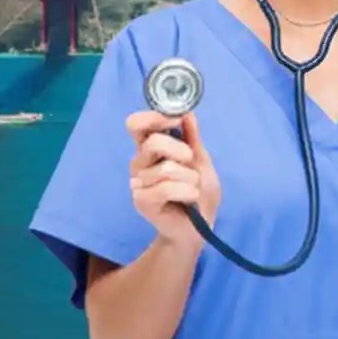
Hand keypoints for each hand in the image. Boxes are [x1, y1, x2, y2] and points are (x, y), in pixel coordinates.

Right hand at [126, 110, 221, 252]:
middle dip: (181, 150)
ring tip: (192, 187)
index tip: (176, 120)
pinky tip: (190, 198)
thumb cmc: (199, 190)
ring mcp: (138, 183)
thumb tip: (188, 113)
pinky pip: (166, 188)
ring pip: (166, 168)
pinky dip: (187, 191)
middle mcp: (139, 163)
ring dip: (189, 177)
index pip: (136, 124)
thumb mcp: (201, 160)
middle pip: (152, 142)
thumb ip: (192, 138)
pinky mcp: (142, 201)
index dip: (154, 117)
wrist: (200, 225)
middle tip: (191, 162)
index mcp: (150, 148)